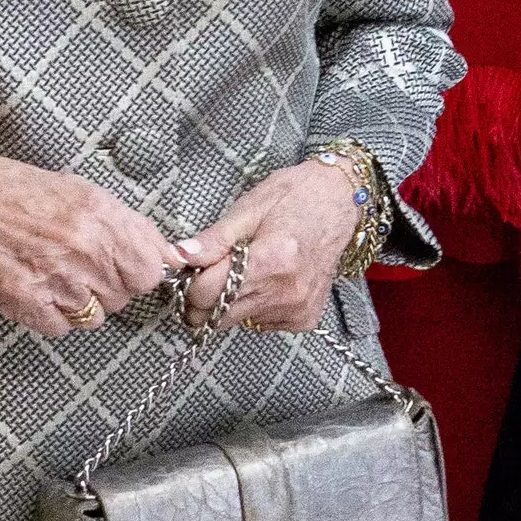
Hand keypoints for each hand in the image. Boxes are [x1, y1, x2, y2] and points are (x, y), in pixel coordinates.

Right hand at [0, 153, 184, 338]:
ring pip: (94, 316)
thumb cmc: (5, 188)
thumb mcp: (75, 188)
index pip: (150, 269)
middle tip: (80, 265)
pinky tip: (34, 289)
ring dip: (79, 302)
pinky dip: (50, 316)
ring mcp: (53, 277)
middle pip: (124, 296)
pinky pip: (60, 327)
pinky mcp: (25, 301)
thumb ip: (122, 222)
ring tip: (53, 275)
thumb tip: (164, 252)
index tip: (127, 266)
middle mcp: (81, 247)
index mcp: (98, 214)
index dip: (140, 270)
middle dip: (108, 285)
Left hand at [174, 161, 359, 332]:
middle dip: (204, 297)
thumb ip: (214, 239)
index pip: (207, 294)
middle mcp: (286, 292)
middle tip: (212, 271)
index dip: (192, 281)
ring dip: (230, 302)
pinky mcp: (304, 319)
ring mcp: (297, 309)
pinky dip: (254, 306)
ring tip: (244, 271)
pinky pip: (260, 322)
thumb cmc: (295, 197)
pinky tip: (266, 281)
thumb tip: (180, 257)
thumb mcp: (249, 208)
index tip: (195, 267)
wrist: (341, 202)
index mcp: (271, 260)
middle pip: (217, 316)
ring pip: (237, 321)